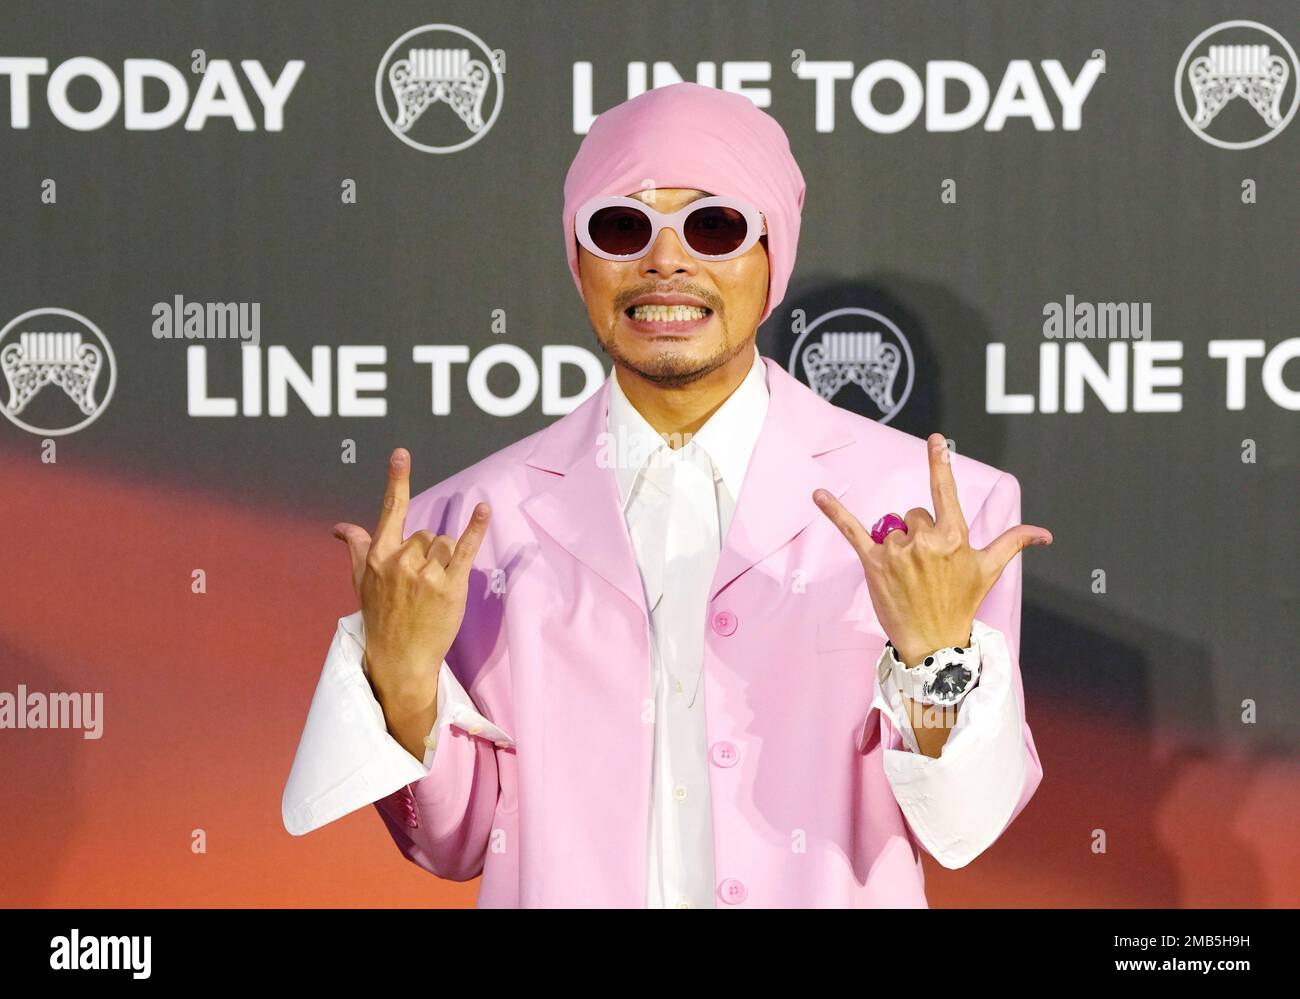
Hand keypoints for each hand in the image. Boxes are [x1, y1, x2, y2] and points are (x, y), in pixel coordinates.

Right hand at [333, 448, 489, 710]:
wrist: (399, 659)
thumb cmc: (381, 619)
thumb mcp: (362, 582)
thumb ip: (357, 548)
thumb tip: (340, 528)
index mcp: (380, 556)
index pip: (391, 511)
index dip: (397, 481)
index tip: (401, 454)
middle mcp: (401, 561)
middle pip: (427, 533)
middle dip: (428, 553)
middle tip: (420, 585)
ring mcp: (426, 574)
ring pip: (444, 544)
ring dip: (444, 561)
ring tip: (433, 590)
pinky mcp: (451, 586)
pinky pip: (464, 549)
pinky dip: (475, 528)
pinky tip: (484, 510)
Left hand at [812, 433, 1050, 665]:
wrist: (933, 641)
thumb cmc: (961, 603)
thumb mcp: (989, 570)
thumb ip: (1013, 543)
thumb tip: (1046, 534)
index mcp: (954, 536)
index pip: (945, 491)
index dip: (940, 462)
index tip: (935, 440)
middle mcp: (925, 540)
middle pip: (914, 515)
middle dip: (918, 534)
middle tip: (926, 568)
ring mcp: (898, 551)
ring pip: (892, 528)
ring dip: (897, 545)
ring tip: (908, 575)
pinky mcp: (873, 563)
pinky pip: (851, 530)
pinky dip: (834, 511)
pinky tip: (818, 494)